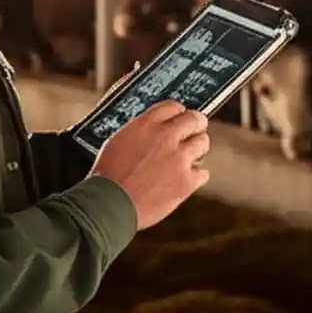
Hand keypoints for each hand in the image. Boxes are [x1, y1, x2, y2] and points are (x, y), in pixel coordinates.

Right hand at [89, 99, 210, 229]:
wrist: (109, 205)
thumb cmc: (108, 177)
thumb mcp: (118, 141)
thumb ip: (141, 132)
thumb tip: (156, 131)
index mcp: (146, 124)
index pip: (174, 106)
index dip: (179, 114)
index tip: (180, 120)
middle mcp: (165, 136)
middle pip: (195, 119)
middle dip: (196, 125)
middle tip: (195, 132)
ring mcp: (179, 158)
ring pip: (203, 143)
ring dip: (197, 150)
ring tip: (188, 159)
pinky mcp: (187, 181)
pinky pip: (203, 172)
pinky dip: (195, 177)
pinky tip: (184, 181)